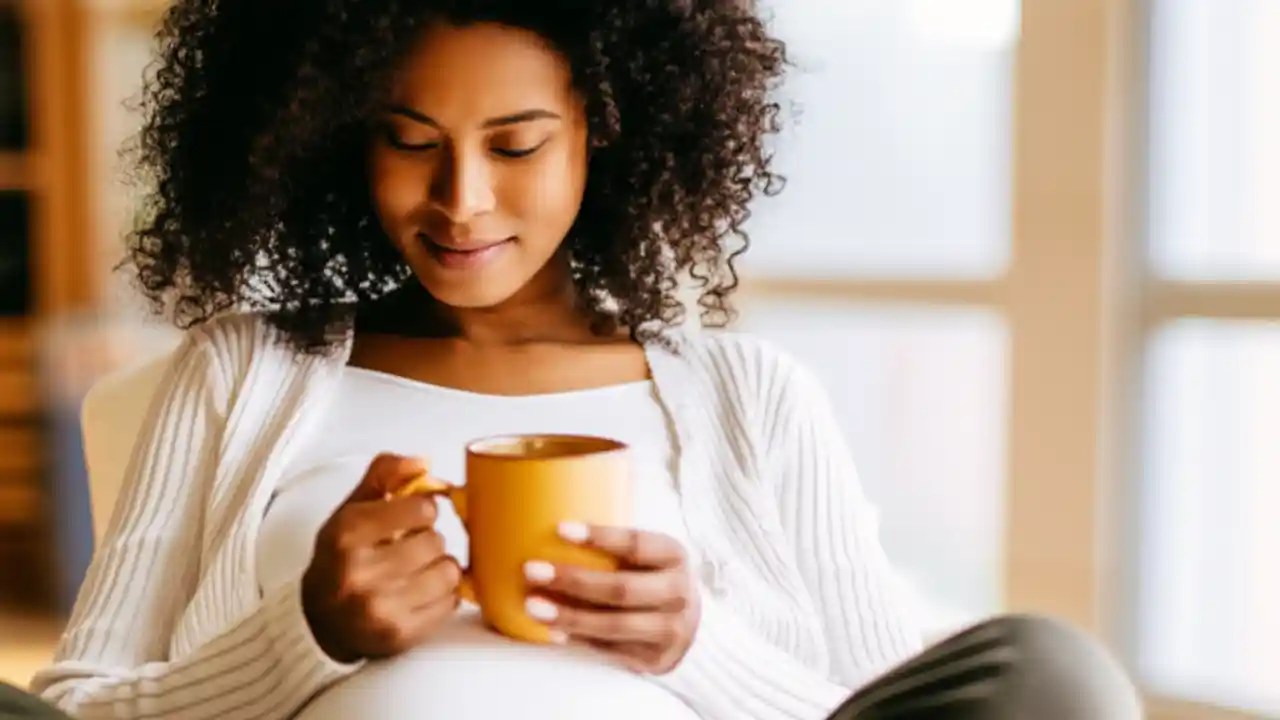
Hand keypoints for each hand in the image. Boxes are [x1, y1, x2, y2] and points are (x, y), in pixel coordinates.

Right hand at [302, 453, 461, 662]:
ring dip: (439, 568)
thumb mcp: (350, 510)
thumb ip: (384, 475)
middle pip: (436, 541)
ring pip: (449, 572)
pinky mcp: (400, 635)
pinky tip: (419, 593)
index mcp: (346, 534)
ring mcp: (380, 608)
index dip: (422, 511)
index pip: (421, 509)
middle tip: (410, 548)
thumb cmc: (339, 559)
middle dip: (428, 542)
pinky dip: (442, 596)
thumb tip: (421, 462)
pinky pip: (450, 603)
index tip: (413, 518)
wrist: (318, 621)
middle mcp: (360, 572)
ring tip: (417, 571)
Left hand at [522, 524, 700, 673]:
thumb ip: (615, 547)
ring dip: (569, 616)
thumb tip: (554, 532)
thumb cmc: (653, 578)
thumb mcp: (649, 555)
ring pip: (613, 625)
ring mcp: (670, 629)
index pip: (636, 544)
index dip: (600, 537)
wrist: (691, 625)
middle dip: (573, 580)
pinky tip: (551, 630)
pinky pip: (610, 649)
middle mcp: (678, 592)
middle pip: (621, 588)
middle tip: (532, 570)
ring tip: (533, 606)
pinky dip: (578, 639)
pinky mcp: (655, 658)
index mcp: (674, 556)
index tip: (560, 529)